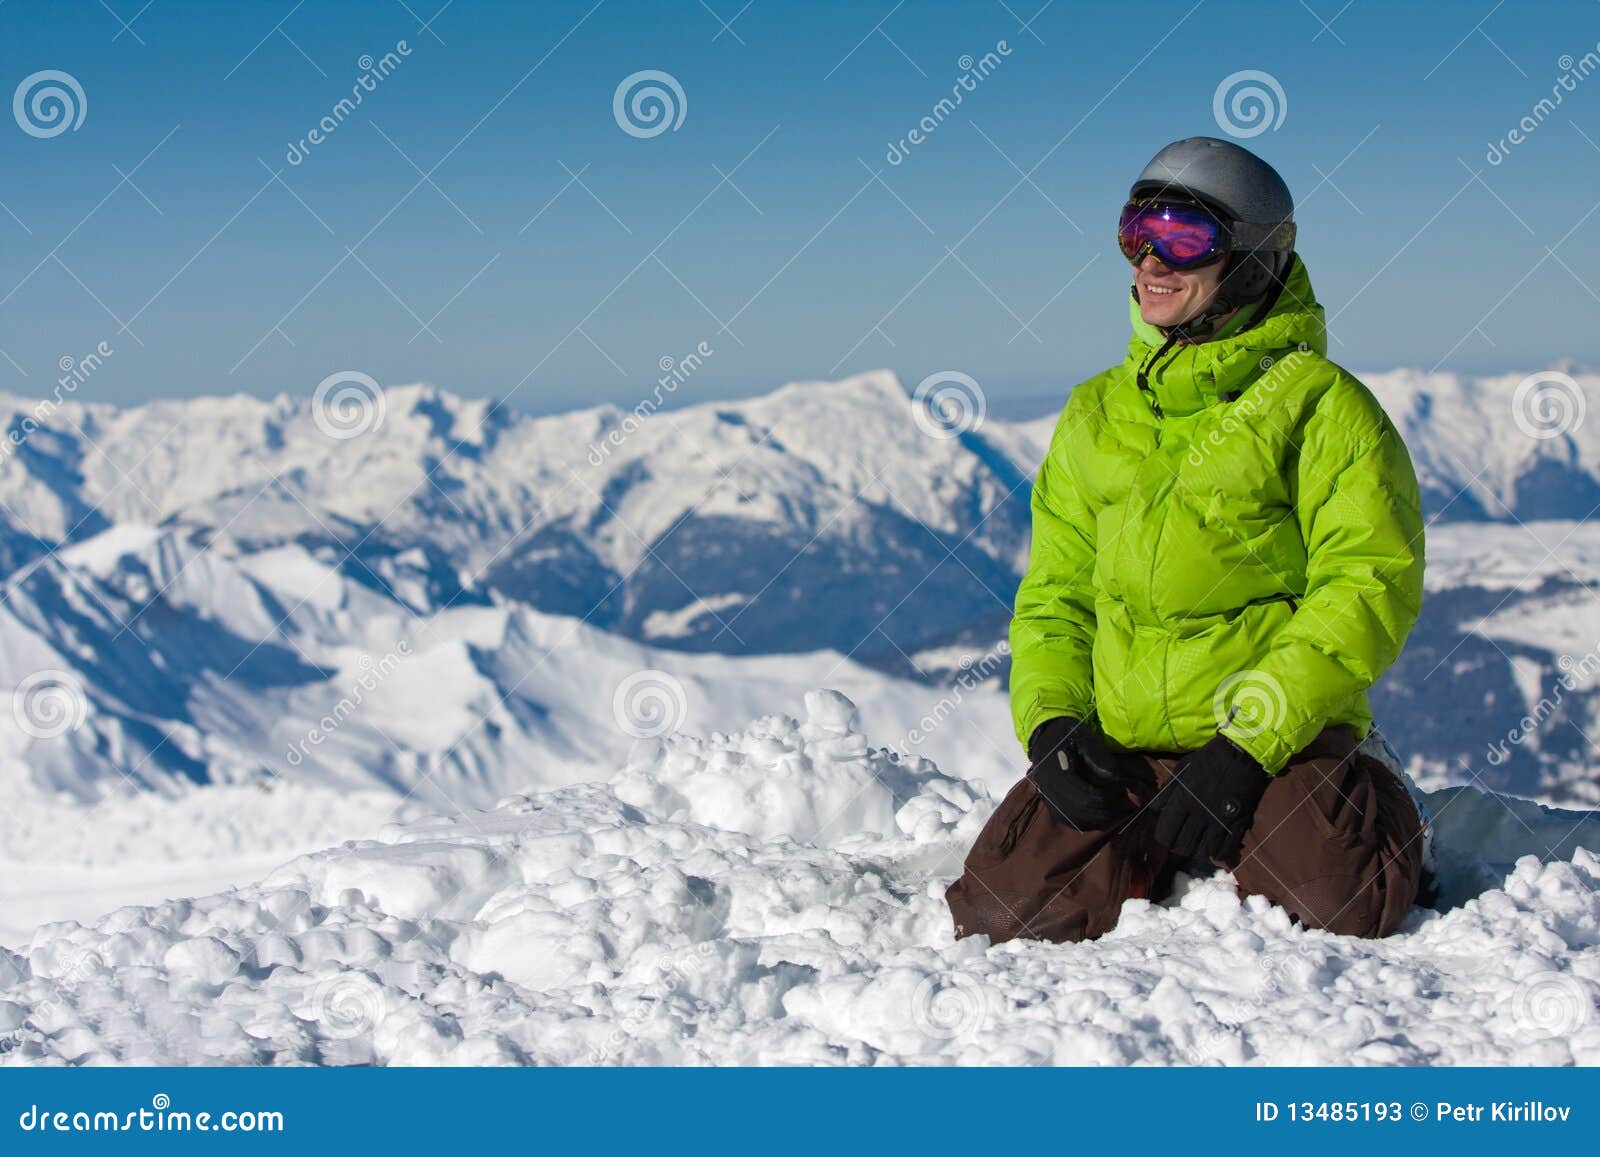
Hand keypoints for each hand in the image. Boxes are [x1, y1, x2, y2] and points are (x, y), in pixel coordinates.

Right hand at [1026, 717, 1138, 830]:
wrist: (1045, 734)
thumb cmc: (1068, 735)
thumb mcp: (1085, 738)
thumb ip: (1099, 758)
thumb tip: (1115, 779)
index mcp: (1057, 772)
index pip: (1086, 796)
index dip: (1108, 798)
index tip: (1122, 790)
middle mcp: (1049, 789)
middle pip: (1081, 812)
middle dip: (1106, 811)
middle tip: (1123, 802)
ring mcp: (1048, 797)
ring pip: (1075, 819)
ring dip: (1097, 819)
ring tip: (1115, 810)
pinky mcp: (1050, 802)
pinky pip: (1069, 820)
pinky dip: (1087, 821)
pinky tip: (1100, 814)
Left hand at [1151, 735, 1269, 862]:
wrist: (1243, 754)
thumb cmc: (1209, 760)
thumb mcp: (1181, 770)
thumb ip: (1166, 792)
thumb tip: (1154, 810)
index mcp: (1183, 800)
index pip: (1166, 832)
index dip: (1163, 838)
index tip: (1166, 837)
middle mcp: (1199, 814)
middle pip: (1183, 846)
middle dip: (1179, 847)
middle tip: (1182, 842)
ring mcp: (1220, 821)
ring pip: (1203, 851)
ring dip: (1199, 850)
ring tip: (1198, 843)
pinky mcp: (1238, 824)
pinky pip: (1225, 850)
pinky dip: (1218, 853)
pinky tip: (1215, 849)